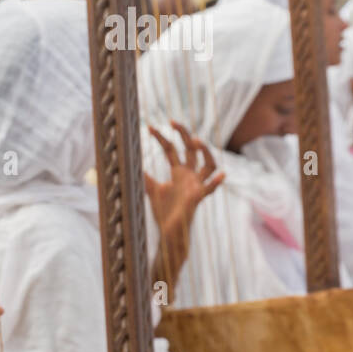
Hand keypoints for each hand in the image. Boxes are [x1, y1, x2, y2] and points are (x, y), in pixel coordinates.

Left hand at [144, 121, 223, 292]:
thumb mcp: (150, 188)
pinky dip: (217, 182)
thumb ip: (143, 176)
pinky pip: (211, 189)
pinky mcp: (198, 197)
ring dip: (205, 152)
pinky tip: (223, 175)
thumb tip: (129, 162)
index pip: (172, 149)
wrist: (168, 230)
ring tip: (196, 141)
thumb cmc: (162, 210)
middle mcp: (190, 175)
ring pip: (208, 164)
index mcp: (178, 172)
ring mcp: (196, 184)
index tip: (150, 127)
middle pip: (191, 149)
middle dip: (184, 134)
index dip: (162, 137)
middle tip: (173, 121)